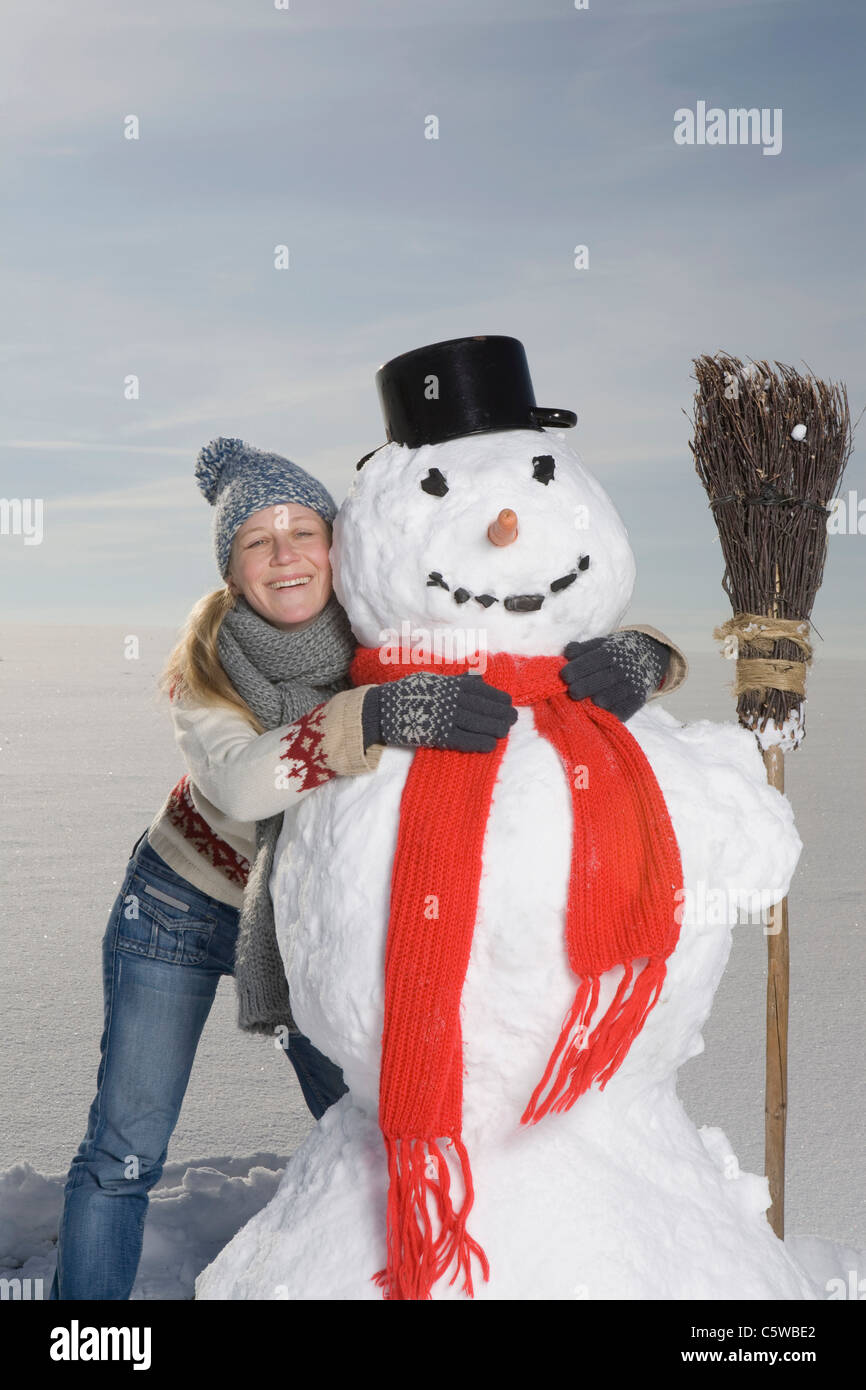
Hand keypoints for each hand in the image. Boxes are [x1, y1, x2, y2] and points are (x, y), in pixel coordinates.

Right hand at [362, 673, 516, 751]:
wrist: (382, 708)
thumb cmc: (407, 693)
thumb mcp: (432, 679)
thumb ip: (456, 680)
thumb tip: (477, 675)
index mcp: (450, 684)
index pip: (481, 690)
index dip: (497, 697)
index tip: (508, 702)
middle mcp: (451, 699)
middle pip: (483, 706)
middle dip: (501, 713)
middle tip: (513, 718)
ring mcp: (445, 717)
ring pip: (477, 723)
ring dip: (495, 727)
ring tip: (506, 731)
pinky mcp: (438, 734)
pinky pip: (463, 739)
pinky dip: (479, 742)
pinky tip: (491, 745)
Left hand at [560, 631, 669, 721]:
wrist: (649, 654)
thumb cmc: (616, 651)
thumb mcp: (600, 644)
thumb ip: (582, 649)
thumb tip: (568, 652)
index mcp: (611, 653)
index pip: (593, 661)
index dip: (577, 669)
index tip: (564, 676)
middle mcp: (622, 669)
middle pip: (602, 680)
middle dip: (584, 687)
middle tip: (572, 692)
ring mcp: (632, 685)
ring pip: (613, 697)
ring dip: (598, 702)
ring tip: (587, 704)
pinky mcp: (638, 700)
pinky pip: (624, 711)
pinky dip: (612, 714)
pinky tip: (600, 714)